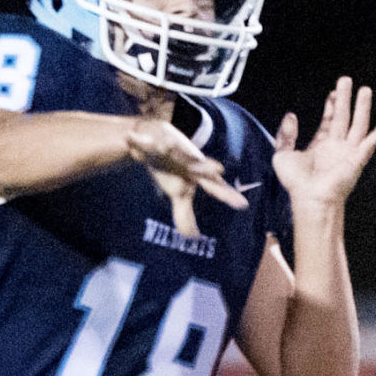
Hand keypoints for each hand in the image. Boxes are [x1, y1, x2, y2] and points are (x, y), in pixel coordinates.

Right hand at [126, 118, 248, 209]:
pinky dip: (140, 141)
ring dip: (173, 148)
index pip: (214, 187)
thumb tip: (193, 237)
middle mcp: (189, 160)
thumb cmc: (171, 168)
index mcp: (196, 174)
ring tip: (169, 147)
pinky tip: (133, 138)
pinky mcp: (154, 138)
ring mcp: (173, 147)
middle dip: (208, 167)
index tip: (242, 204)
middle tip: (219, 170)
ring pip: (175, 148)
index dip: (227, 194)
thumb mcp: (177, 192)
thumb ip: (185, 214)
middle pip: (200, 165)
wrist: (154, 139)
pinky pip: (147, 142)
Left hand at [272, 77, 375, 209]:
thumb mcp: (282, 154)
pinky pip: (371, 142)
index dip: (331, 105)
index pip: (329, 120)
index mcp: (321, 145)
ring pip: (358, 124)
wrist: (310, 198)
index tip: (333, 91)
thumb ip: (285, 134)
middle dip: (345, 98)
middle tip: (346, 80)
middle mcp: (336, 147)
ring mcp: (348, 152)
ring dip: (362, 107)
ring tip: (365, 90)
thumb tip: (291, 115)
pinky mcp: (357, 158)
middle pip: (343, 117)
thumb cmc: (297, 183)